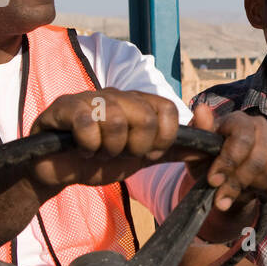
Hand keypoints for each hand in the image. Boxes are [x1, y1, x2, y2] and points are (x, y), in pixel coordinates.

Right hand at [27, 89, 180, 192]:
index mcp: (137, 103)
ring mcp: (89, 98)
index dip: (162, 138)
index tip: (146, 153)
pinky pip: (86, 124)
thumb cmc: (100, 159)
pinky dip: (88, 145)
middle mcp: (116, 95)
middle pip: (145, 118)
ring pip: (116, 121)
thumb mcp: (142, 156)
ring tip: (99, 152)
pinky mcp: (64, 108)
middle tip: (119, 154)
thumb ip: (174, 150)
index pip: (167, 110)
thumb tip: (208, 148)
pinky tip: (82, 149)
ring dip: (109, 149)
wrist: (59, 170)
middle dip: (135, 148)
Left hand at [185, 103, 266, 213]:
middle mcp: (261, 125)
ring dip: (255, 187)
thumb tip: (201, 110)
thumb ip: (198, 132)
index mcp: (238, 120)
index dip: (229, 161)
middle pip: (259, 158)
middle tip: (222, 197)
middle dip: (238, 182)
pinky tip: (259, 189)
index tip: (214, 181)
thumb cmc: (210, 162)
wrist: (229, 177)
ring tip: (240, 190)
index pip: (242, 137)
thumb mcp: (197, 151)